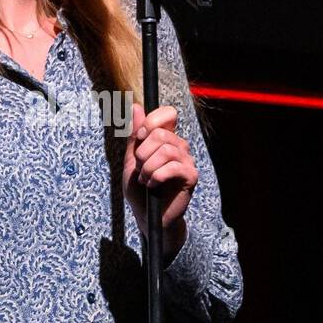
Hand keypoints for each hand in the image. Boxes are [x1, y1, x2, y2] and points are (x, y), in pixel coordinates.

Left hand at [123, 101, 197, 242]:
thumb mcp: (131, 160)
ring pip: (166, 150)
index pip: (167, 113)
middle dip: (142, 153)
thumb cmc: (140, 189)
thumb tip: (137, 106)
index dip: (151, 121)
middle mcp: (179, 146)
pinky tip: (153, 186)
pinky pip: (172, 167)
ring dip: (148, 168)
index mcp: (166, 139)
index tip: (141, 138)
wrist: (147, 216)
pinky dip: (156, 177)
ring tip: (145, 180)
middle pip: (160, 134)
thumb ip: (135, 135)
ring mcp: (187, 160)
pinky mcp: (191, 176)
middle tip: (140, 169)